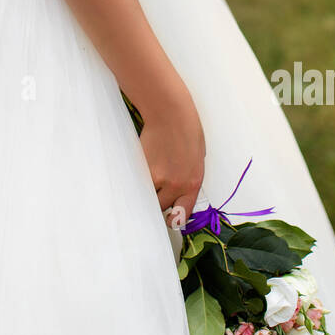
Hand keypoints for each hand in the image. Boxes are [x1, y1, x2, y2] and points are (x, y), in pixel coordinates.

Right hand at [138, 109, 204, 225]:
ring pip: (147, 196)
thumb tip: (179, 195)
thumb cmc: (186, 132)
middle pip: (161, 208)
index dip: (174, 220)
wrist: (171, 114)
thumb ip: (188, 181)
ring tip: (149, 175)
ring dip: (146, 190)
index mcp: (193, 184)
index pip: (183, 215)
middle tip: (156, 192)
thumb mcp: (197, 161)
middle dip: (158, 202)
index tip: (169, 219)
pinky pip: (138, 183)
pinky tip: (141, 167)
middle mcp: (176, 185)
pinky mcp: (142, 169)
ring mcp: (158, 177)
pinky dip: (137, 179)